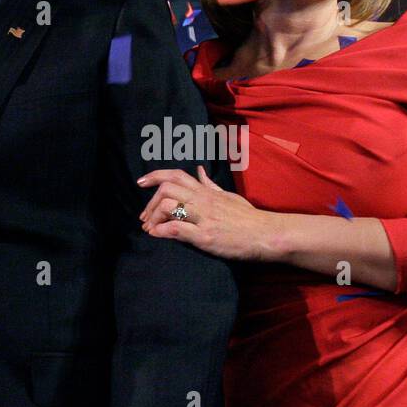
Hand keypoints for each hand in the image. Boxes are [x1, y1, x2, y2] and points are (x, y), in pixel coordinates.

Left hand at [137, 165, 270, 260]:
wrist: (266, 235)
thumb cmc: (249, 218)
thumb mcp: (228, 196)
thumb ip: (210, 185)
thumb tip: (199, 170)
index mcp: (207, 192)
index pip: (176, 175)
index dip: (154, 176)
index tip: (140, 183)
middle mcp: (203, 200)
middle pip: (167, 188)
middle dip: (149, 203)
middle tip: (144, 218)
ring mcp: (204, 217)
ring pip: (169, 205)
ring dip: (153, 217)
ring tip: (150, 229)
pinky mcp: (206, 236)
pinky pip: (178, 228)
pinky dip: (162, 231)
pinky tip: (157, 235)